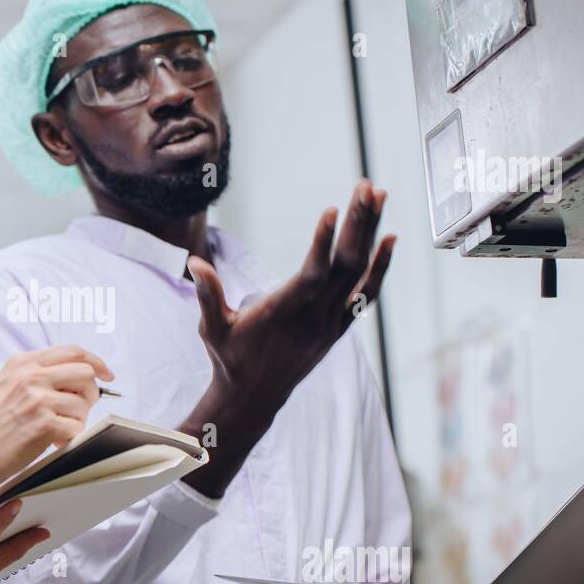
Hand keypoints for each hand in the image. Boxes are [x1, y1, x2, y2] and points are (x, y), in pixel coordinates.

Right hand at [0, 345, 113, 493]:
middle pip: (86, 373)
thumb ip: (32, 378)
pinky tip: (50, 442)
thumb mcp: (3, 387)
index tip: (105, 373)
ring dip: (75, 420)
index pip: (72, 351)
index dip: (96, 362)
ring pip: (84, 404)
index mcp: (21, 364)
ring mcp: (38, 398)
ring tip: (54, 431)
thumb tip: (69, 381)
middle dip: (89, 394)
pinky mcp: (44, 423)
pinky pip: (76, 428)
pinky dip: (68, 438)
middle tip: (79, 410)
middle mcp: (31, 376)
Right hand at [188, 179, 394, 420]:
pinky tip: (390, 239)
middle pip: (344, 266)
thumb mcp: (211, 328)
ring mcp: (330, 323)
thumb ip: (207, 294)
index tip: (332, 209)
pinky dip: (380, 267)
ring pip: (358, 274)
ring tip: (379, 196)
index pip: (311, 276)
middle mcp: (313, 318)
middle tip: (366, 186)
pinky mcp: (338, 328)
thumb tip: (194, 262)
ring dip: (371, 233)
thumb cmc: (229, 358)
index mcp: (282, 314)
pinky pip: (366, 294)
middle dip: (357, 223)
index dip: (323, 244)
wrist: (254, 397)